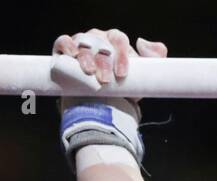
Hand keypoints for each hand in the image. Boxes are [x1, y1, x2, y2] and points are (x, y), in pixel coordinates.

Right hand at [52, 28, 168, 102]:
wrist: (103, 106)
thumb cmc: (122, 88)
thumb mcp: (142, 76)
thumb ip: (153, 58)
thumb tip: (142, 43)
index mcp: (115, 42)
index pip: (118, 39)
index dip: (121, 54)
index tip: (122, 74)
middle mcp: (98, 40)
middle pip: (100, 42)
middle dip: (104, 61)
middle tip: (106, 80)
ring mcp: (81, 44)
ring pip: (83, 43)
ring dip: (86, 57)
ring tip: (90, 73)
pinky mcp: (64, 52)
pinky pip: (63, 42)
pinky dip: (66, 45)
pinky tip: (72, 55)